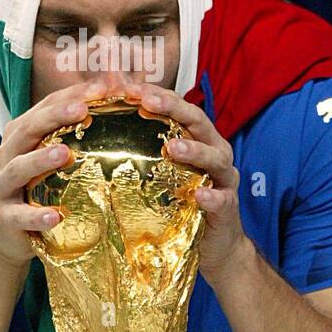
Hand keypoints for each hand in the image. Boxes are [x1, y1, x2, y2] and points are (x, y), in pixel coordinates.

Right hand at [0, 78, 116, 270]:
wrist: (3, 236)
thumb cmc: (34, 190)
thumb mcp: (47, 161)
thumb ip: (70, 139)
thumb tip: (116, 113)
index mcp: (19, 137)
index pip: (43, 108)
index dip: (69, 96)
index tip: (101, 88)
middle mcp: (6, 156)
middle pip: (27, 131)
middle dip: (53, 117)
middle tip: (82, 109)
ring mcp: (1, 187)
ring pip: (18, 169)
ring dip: (40, 160)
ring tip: (65, 153)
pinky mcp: (3, 218)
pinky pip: (19, 216)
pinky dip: (36, 215)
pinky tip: (56, 216)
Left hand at [125, 81, 249, 288]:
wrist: (214, 245)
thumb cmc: (182, 204)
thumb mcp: (163, 174)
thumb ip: (146, 152)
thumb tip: (102, 132)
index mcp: (199, 140)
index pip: (180, 109)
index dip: (159, 95)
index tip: (131, 87)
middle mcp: (216, 153)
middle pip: (199, 123)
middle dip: (175, 109)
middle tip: (148, 101)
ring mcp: (225, 180)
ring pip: (215, 158)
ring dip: (194, 151)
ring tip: (172, 148)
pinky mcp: (228, 208)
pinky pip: (222, 200)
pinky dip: (212, 197)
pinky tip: (199, 196)